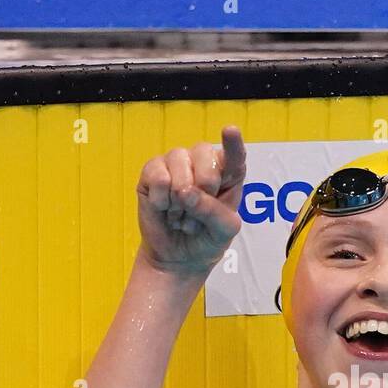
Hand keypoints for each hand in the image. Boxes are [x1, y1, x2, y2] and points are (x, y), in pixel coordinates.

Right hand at [136, 125, 246, 277]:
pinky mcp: (153, 171)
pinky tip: (164, 208)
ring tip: (181, 213)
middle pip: (205, 154)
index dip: (232, 143)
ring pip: (179, 162)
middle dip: (204, 187)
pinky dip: (161, 199)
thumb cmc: (206, 239)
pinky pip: (158, 176)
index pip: (234, 155)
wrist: (176, 257)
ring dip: (180, 198)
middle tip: (198, 212)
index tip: (230, 130)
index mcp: (229, 174)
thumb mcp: (223, 232)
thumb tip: (186, 192)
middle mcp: (203, 162)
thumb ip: (215, 212)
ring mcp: (177, 163)